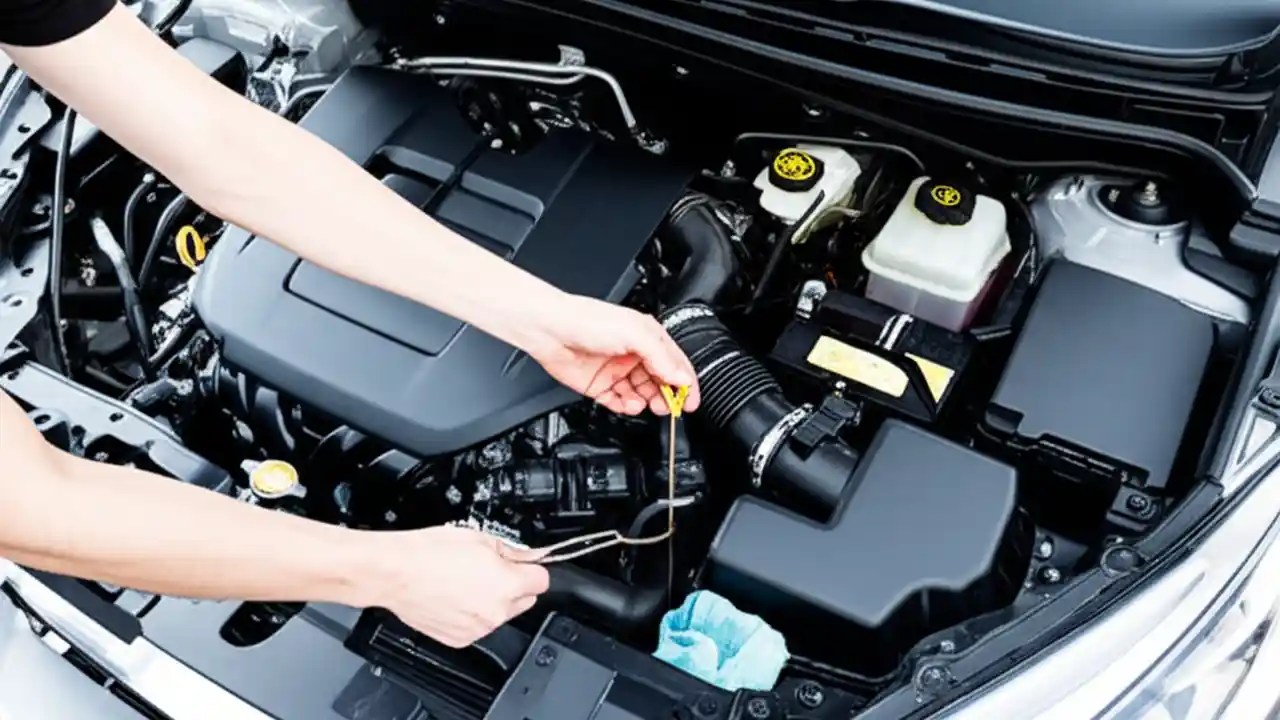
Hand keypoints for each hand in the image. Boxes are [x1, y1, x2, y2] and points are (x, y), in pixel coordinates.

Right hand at [370, 526, 548, 647]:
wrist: (396, 572)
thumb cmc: (430, 553)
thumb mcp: (480, 538)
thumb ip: (513, 551)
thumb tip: (530, 555)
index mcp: (508, 584)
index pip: (541, 581)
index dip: (530, 569)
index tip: (521, 564)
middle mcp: (497, 612)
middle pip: (523, 600)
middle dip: (512, 586)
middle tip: (488, 570)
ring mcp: (478, 629)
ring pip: (500, 615)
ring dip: (491, 601)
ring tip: (464, 582)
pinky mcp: (460, 639)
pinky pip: (478, 626)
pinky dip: (471, 615)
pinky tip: (453, 597)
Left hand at [523, 294, 701, 415]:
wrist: (552, 330)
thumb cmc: (589, 320)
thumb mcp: (635, 334)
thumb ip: (662, 358)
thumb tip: (682, 378)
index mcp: (648, 338)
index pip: (676, 364)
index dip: (686, 384)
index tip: (690, 401)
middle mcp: (634, 354)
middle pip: (661, 382)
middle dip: (668, 396)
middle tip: (669, 407)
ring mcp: (617, 371)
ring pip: (642, 394)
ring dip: (647, 402)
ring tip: (647, 404)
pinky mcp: (601, 386)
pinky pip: (620, 402)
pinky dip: (626, 407)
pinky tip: (628, 404)